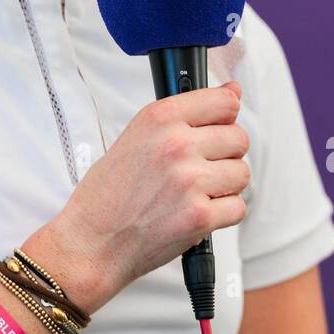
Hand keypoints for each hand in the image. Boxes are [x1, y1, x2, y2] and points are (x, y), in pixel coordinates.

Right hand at [42, 82, 248, 313]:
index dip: (226, 117)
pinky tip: (196, 213)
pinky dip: (223, 214)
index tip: (219, 127)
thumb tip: (233, 91)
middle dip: (225, 156)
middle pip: (238, 138)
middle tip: (199, 169)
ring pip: (241, 173)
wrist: (91, 242)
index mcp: (160, 118)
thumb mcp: (137, 136)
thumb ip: (186, 115)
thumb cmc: (109, 194)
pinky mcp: (200, 216)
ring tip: (195, 193)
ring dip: (226, 186)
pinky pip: (238, 207)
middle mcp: (177, 144)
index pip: (224, 102)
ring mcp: (190, 180)